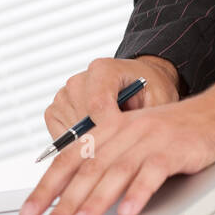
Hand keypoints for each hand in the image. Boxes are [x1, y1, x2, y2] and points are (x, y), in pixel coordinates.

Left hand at [18, 91, 214, 214]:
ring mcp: (151, 139)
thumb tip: (72, 198)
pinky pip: (153, 172)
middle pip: (89, 167)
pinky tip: (128, 212)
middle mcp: (127, 131)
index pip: (71, 157)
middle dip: (65, 201)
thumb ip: (107, 162)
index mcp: (111, 129)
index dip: (48, 185)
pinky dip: (139, 192)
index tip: (30, 212)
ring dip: (95, 200)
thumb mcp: (135, 142)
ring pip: (116, 171)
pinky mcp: (175, 149)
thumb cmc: (174, 134)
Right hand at [40, 53, 181, 139]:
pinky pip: (62, 138)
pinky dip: (79, 144)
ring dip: (92, 141)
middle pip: (82, 123)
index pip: (97, 104)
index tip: (122, 144)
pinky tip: (99, 135)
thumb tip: (134, 144)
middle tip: (123, 144)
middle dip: (103, 139)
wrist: (139, 81)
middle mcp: (79, 80)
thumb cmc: (149, 89)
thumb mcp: (159, 100)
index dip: (109, 129)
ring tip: (113, 135)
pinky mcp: (55, 111)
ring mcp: (64, 95)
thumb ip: (146, 118)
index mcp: (103, 69)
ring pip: (72, 134)